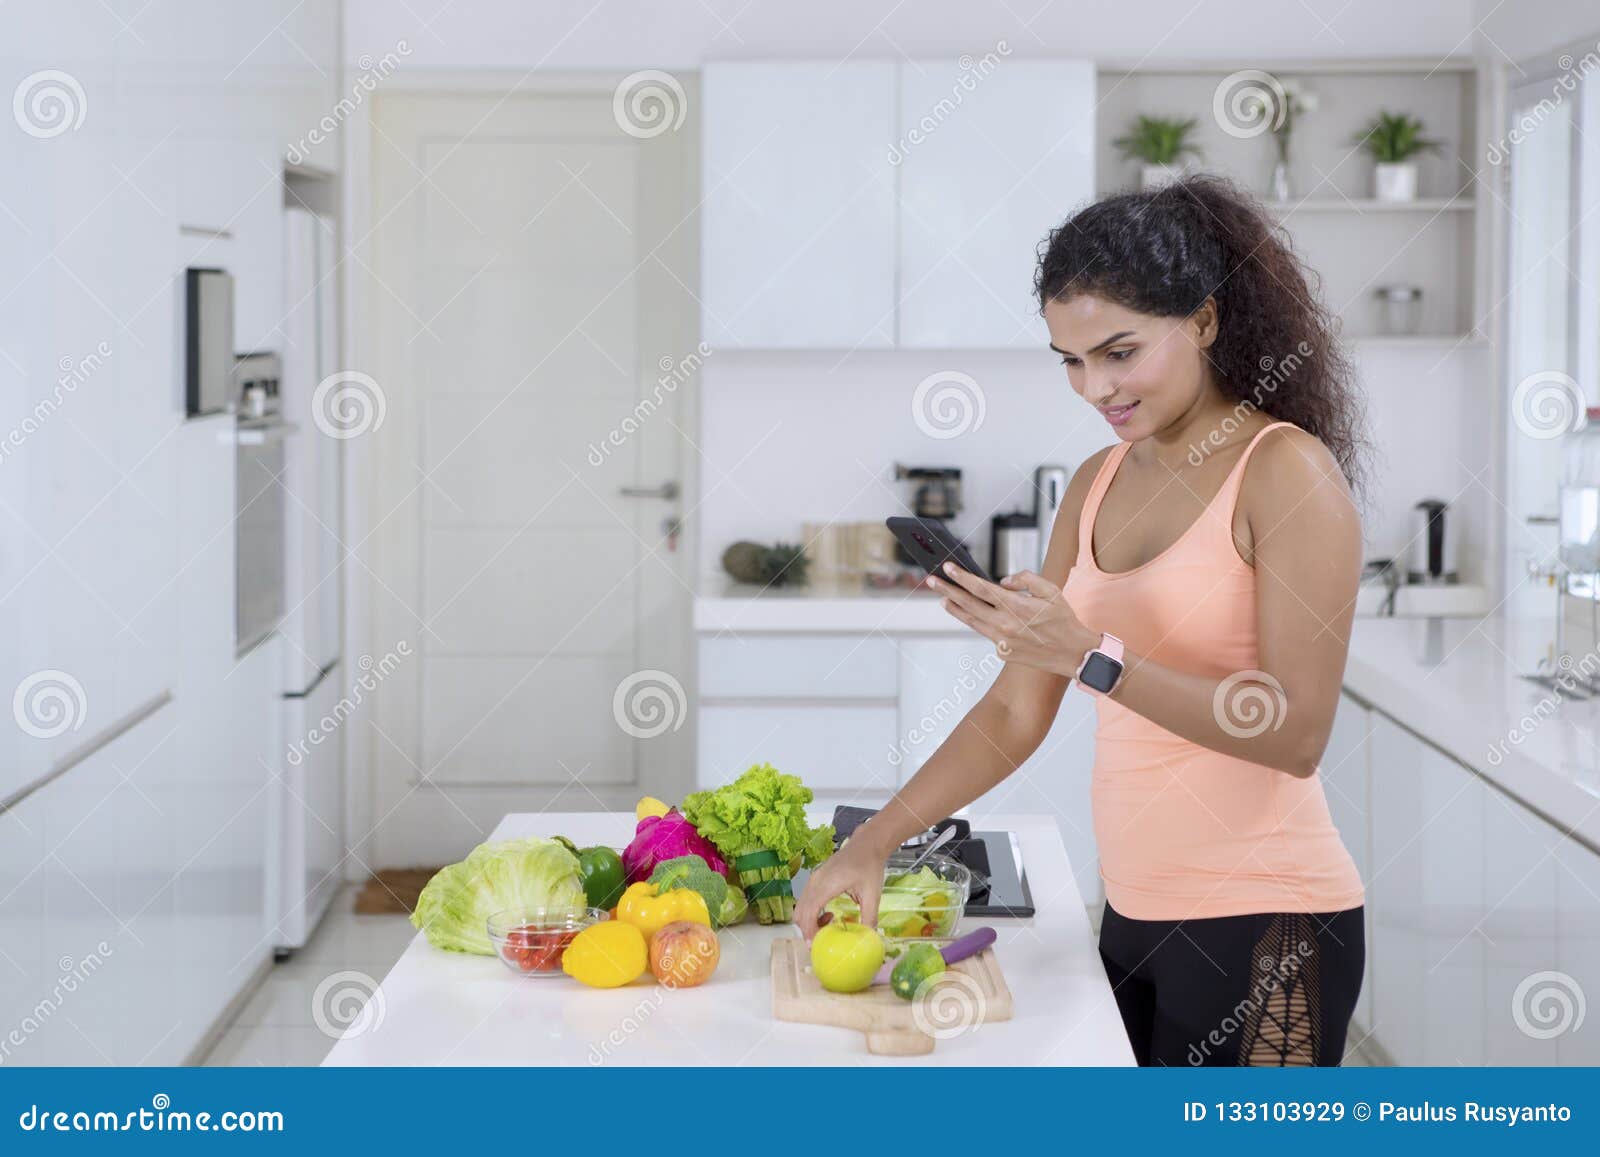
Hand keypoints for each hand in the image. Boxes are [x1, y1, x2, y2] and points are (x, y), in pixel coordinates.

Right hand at [793, 832, 890, 939]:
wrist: (866, 845)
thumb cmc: (869, 866)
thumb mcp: (873, 894)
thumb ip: (869, 917)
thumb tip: (868, 939)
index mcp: (827, 884)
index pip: (809, 911)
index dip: (809, 930)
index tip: (816, 945)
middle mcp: (815, 881)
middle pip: (799, 912)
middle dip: (808, 930)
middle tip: (823, 941)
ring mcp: (813, 879)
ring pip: (800, 907)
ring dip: (809, 922)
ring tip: (829, 926)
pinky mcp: (815, 879)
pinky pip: (805, 900)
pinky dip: (811, 913)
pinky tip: (829, 915)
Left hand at [928, 564, 1097, 678]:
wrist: (1073, 653)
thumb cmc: (1063, 619)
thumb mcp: (1051, 590)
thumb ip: (1025, 579)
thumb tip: (1002, 581)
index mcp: (1016, 606)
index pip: (980, 588)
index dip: (962, 577)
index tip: (948, 567)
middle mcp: (1004, 624)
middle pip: (968, 604)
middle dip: (947, 590)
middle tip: (931, 579)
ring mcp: (1001, 640)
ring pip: (971, 621)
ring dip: (954, 608)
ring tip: (942, 598)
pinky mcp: (1003, 652)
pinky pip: (987, 633)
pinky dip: (979, 622)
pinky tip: (973, 615)